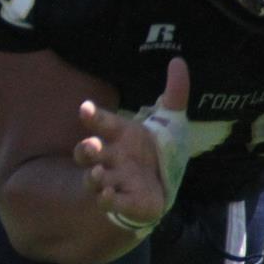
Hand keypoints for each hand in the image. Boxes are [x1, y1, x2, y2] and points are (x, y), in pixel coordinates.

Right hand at [73, 57, 191, 234]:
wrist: (162, 185)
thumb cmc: (158, 150)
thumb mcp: (171, 121)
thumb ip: (174, 94)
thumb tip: (178, 61)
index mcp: (121, 135)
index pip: (103, 123)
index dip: (93, 116)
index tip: (86, 108)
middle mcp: (112, 157)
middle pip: (88, 152)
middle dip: (85, 149)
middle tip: (90, 145)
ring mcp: (115, 180)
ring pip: (93, 178)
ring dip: (93, 176)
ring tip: (98, 173)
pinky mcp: (123, 202)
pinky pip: (109, 202)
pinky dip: (107, 199)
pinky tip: (109, 194)